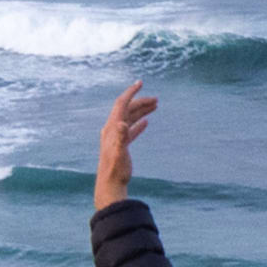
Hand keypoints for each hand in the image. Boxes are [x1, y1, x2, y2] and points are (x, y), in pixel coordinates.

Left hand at [95, 81, 157, 209]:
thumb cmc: (115, 169)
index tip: (141, 83)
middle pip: (128, 110)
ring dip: (142, 111)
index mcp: (112, 127)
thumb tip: (122, 123)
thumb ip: (121, 138)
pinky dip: (139, 124)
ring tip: (155, 106)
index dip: (131, 92)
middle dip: (141, 102)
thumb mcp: (118, 153)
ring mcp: (117, 137)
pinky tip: (146, 122)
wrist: (110, 184)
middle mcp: (113, 129)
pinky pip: (131, 130)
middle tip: (156, 99)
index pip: (121, 104)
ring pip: (130, 118)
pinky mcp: (121, 145)